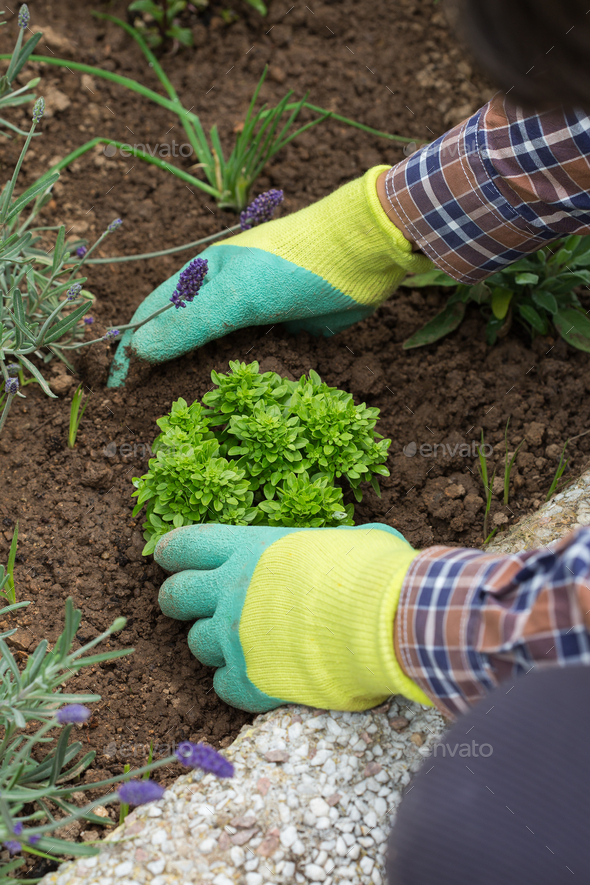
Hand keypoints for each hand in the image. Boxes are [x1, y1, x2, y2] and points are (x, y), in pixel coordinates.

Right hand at [107, 166, 431, 386]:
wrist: (361, 256)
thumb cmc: (293, 265)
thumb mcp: (235, 296)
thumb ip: (189, 325)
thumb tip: (138, 353)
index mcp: (200, 277)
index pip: (150, 317)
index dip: (131, 352)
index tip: (119, 391)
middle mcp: (220, 297)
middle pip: (181, 340)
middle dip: (165, 374)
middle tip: (152, 415)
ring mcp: (250, 316)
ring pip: (215, 355)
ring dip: (203, 382)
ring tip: (191, 419)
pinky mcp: (280, 332)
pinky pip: (251, 362)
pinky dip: (240, 381)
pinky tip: (237, 405)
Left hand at [154, 522, 431, 712]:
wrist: (388, 623)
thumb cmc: (375, 572)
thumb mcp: (350, 537)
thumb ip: (325, 546)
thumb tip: (345, 549)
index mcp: (250, 549)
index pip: (187, 544)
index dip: (172, 551)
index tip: (167, 557)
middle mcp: (231, 591)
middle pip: (175, 597)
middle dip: (179, 600)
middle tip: (193, 605)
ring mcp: (235, 638)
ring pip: (196, 643)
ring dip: (214, 642)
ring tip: (245, 642)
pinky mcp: (250, 681)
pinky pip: (221, 686)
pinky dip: (235, 681)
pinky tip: (260, 675)